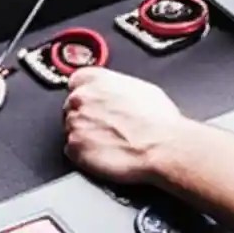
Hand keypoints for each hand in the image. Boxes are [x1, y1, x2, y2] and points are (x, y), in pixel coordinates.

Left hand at [62, 67, 186, 184]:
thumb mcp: (140, 89)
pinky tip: (103, 154)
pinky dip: (83, 154)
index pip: (76, 82)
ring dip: (84, 135)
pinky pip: (71, 150)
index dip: (87, 95)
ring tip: (108, 142)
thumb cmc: (159, 121)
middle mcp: (82, 98)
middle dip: (85, 116)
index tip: (93, 104)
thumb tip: (115, 95)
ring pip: (71, 128)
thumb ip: (116, 88)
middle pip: (72, 106)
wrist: (162, 147)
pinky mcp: (75, 148)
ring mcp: (75, 123)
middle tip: (105, 127)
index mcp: (96, 79)